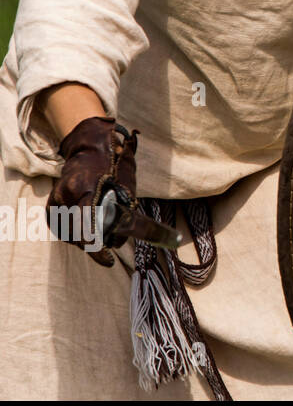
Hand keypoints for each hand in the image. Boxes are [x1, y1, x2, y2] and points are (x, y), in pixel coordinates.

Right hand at [48, 116, 139, 266]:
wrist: (90, 146)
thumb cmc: (115, 165)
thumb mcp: (128, 187)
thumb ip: (126, 212)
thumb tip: (123, 239)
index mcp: (86, 189)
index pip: (87, 227)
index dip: (97, 248)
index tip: (108, 259)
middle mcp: (66, 195)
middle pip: (79, 235)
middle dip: (95, 244)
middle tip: (109, 245)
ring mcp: (56, 200)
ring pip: (70, 234)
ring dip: (86, 239)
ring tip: (100, 232)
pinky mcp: (51, 205)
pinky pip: (63, 228)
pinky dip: (77, 232)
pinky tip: (87, 228)